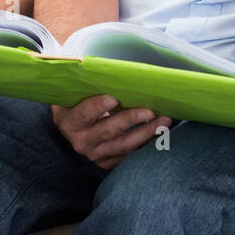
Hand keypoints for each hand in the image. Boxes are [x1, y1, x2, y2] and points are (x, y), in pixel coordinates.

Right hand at [51, 95, 172, 170]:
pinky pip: (129, 154)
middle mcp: (81, 141)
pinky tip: (160, 132)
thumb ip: (91, 85)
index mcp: (70, 122)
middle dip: (130, 119)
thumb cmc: (79, 101)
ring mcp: (95, 154)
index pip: (83, 114)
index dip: (97, 106)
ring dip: (146, 133)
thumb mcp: (78, 93)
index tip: (113, 98)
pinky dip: (146, 143)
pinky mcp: (108, 161)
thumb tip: (117, 72)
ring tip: (164, 121)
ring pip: (123, 145)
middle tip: (150, 110)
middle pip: (107, 131)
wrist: (74, 125)